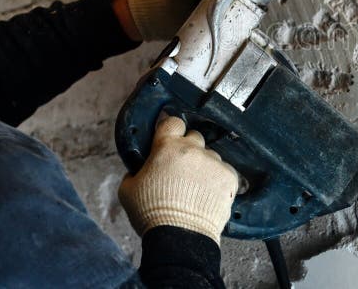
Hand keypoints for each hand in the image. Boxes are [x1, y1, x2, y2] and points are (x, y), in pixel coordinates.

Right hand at [118, 116, 237, 243]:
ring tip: (195, 188)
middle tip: (181, 168)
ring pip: (210, 155)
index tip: (169, 138)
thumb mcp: (128, 190)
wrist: (180, 236)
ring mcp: (213, 162)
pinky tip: (207, 194)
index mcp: (167, 147)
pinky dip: (218, 179)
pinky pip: (224, 170)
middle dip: (188, 149)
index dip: (170, 130)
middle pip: (194, 137)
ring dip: (204, 166)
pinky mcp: (229, 176)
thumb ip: (135, 171)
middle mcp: (193, 150)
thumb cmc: (152, 214)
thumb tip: (139, 168)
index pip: (172, 122)